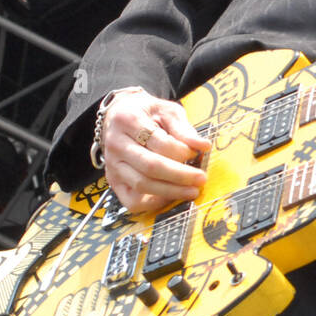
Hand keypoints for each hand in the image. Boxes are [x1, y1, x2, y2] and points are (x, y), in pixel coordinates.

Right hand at [100, 89, 210, 213]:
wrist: (119, 116)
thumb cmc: (147, 114)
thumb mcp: (166, 111)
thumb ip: (184, 128)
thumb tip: (203, 146)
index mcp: (128, 120)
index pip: (159, 142)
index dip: (181, 151)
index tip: (197, 153)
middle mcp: (115, 144)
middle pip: (150, 166)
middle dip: (180, 175)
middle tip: (201, 179)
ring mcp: (112, 165)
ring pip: (142, 184)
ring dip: (171, 191)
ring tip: (192, 191)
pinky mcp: (114, 181)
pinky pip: (131, 201)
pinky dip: (153, 204)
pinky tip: (171, 198)